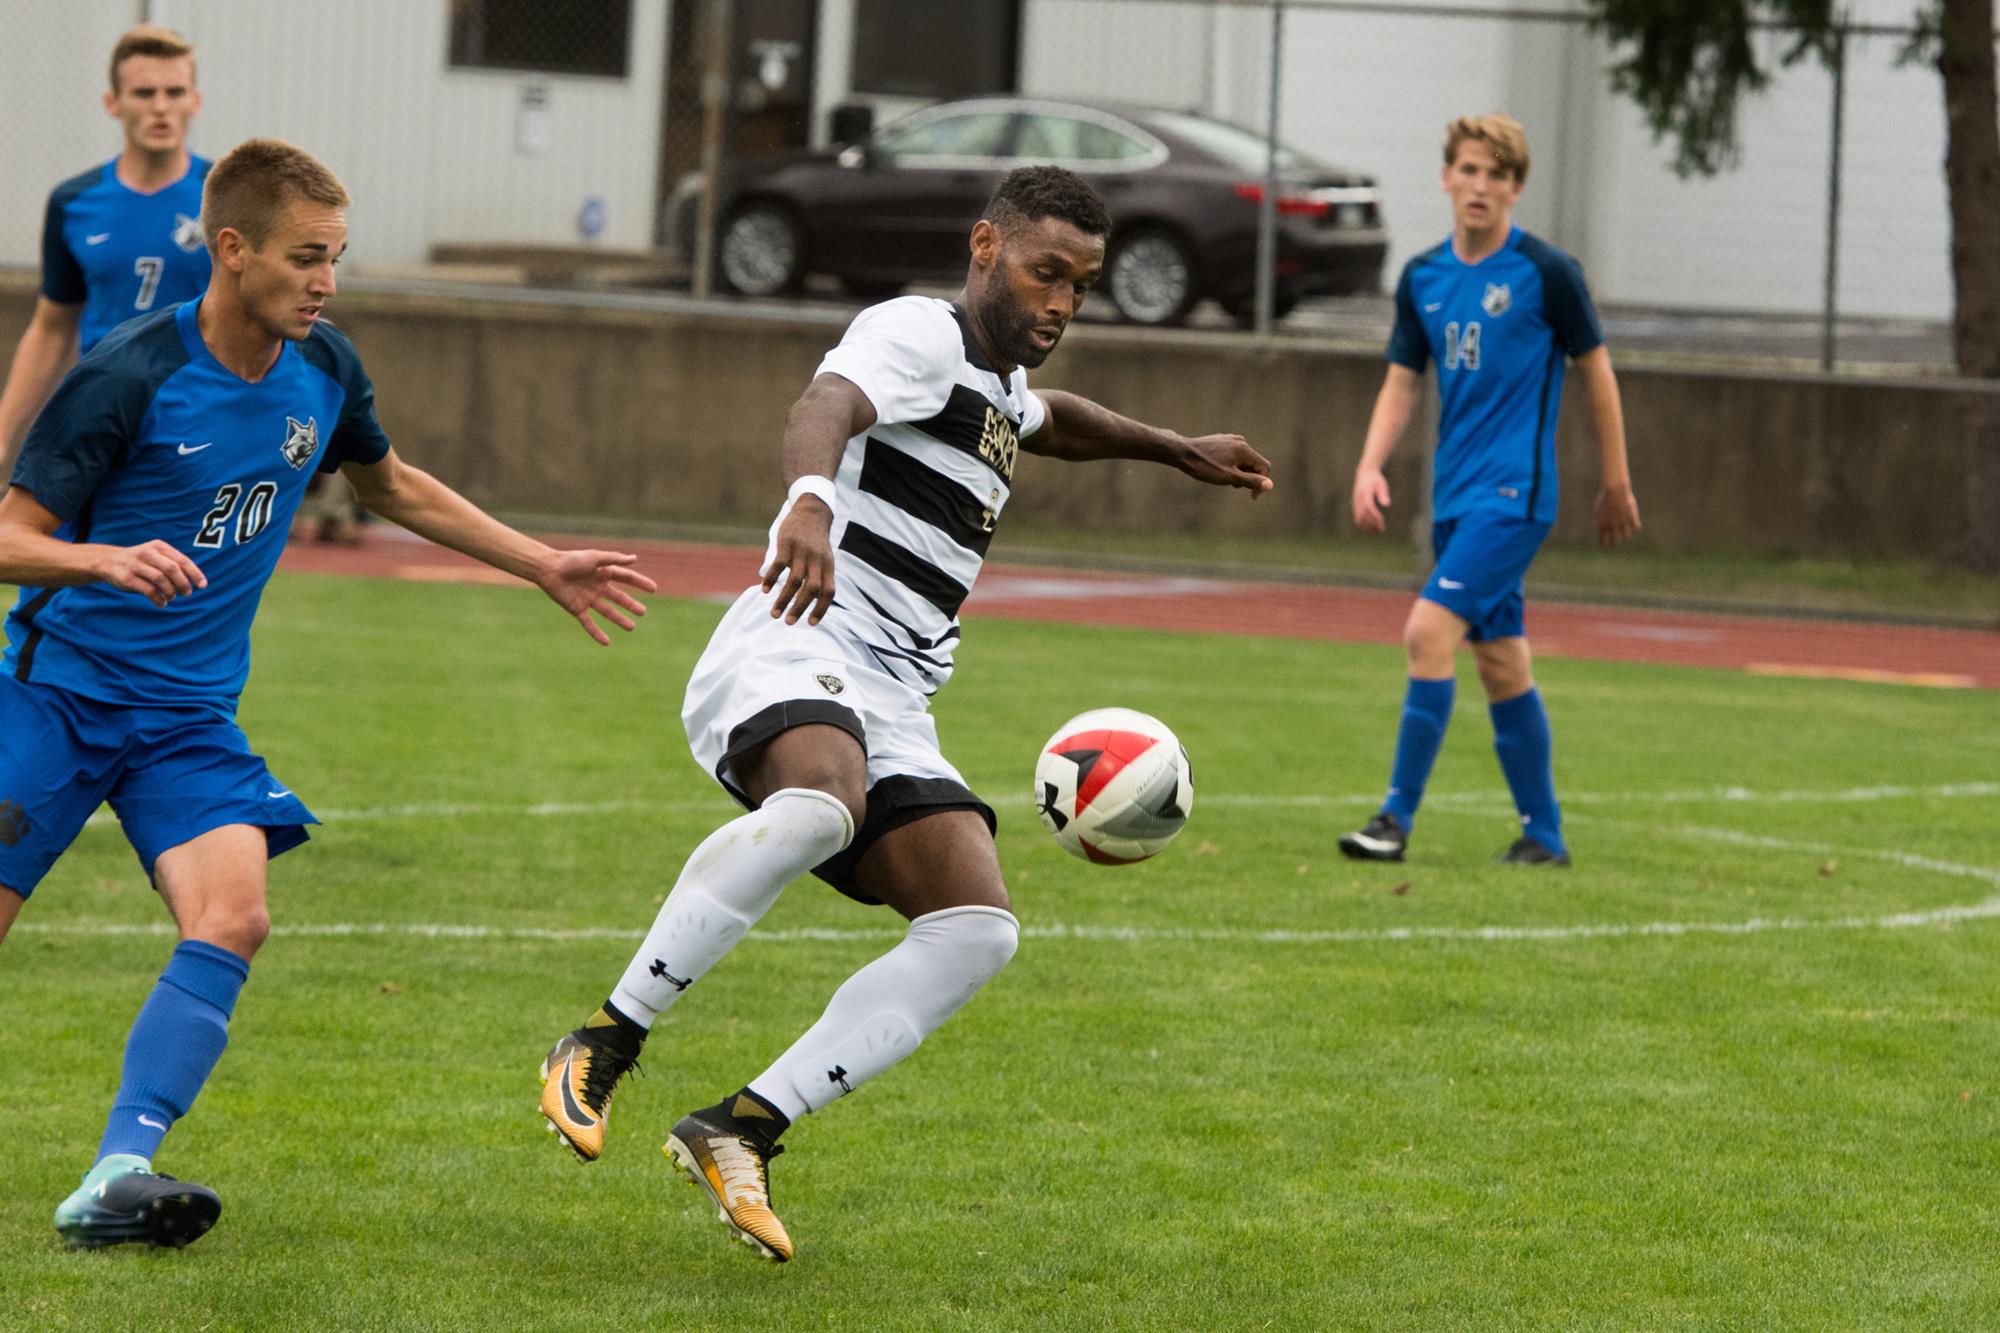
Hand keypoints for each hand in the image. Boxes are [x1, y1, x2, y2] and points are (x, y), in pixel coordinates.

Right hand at [95, 540, 206, 607]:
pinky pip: (148, 590)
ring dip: (171, 592)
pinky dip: (158, 599)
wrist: (108, 561)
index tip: (203, 585)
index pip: (182, 560)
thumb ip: (174, 564)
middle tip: (187, 593)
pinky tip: (161, 603)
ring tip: (172, 597)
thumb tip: (196, 582)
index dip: (195, 573)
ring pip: (160, 579)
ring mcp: (136, 565)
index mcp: (159, 546)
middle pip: (172, 569)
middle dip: (183, 583)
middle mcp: (147, 553)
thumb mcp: (157, 555)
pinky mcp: (127, 578)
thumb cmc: (141, 561)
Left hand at [537, 549, 655, 644]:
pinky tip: (606, 642)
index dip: (639, 582)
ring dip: (619, 619)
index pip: (626, 578)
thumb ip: (614, 559)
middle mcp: (597, 586)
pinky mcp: (577, 609)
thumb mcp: (595, 558)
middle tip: (643, 612)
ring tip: (632, 627)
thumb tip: (634, 559)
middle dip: (631, 605)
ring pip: (607, 611)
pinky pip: (589, 623)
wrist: (548, 569)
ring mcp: (588, 599)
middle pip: (618, 597)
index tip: (653, 589)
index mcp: (603, 572)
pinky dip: (597, 633)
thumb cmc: (571, 560)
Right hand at [761, 495, 834, 624]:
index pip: (829, 592)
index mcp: (828, 566)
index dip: (821, 609)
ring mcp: (802, 552)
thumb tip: (811, 603)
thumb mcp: (825, 558)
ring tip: (774, 614)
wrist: (812, 511)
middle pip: (811, 589)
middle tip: (788, 622)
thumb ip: (820, 578)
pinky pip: (778, 565)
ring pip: (794, 581)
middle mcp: (817, 561)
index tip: (810, 623)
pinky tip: (765, 590)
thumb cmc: (817, 541)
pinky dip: (771, 579)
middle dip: (800, 608)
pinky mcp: (787, 544)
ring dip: (783, 599)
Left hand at [1176, 434, 1272, 495]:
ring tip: (1222, 478)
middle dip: (1247, 477)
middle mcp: (1240, 441)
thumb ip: (1251, 481)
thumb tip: (1270, 485)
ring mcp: (1230, 439)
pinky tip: (1217, 470)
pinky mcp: (1222, 441)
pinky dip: (1231, 466)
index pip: (1264, 467)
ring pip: (1243, 460)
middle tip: (1231, 485)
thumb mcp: (1229, 477)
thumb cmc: (1205, 466)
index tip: (1251, 496)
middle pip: (1254, 463)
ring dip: (1238, 472)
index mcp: (1244, 449)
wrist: (1182, 452)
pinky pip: (1233, 455)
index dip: (1261, 483)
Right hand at [1351, 467, 1389, 533]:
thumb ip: (1383, 494)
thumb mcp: (1382, 484)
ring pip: (1358, 520)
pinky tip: (1373, 527)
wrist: (1364, 474)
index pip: (1369, 507)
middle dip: (1372, 524)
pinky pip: (1357, 519)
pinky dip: (1364, 525)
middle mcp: (1358, 500)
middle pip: (1362, 516)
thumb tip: (1387, 505)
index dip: (1375, 516)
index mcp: (1365, 493)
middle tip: (1382, 529)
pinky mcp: (1355, 507)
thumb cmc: (1376, 480)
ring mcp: (1355, 504)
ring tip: (1378, 530)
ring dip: (1367, 527)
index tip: (1383, 521)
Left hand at [1596, 482, 1640, 546]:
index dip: (1603, 542)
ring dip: (1626, 535)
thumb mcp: (1599, 510)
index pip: (1602, 540)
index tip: (1604, 543)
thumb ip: (1600, 520)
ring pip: (1627, 536)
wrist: (1614, 491)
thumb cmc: (1606, 498)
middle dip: (1614, 543)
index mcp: (1603, 525)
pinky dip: (1636, 527)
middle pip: (1615, 541)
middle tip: (1614, 544)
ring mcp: (1623, 523)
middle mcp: (1613, 526)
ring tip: (1626, 533)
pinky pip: (1637, 527)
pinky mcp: (1632, 518)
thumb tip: (1601, 528)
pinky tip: (1634, 524)